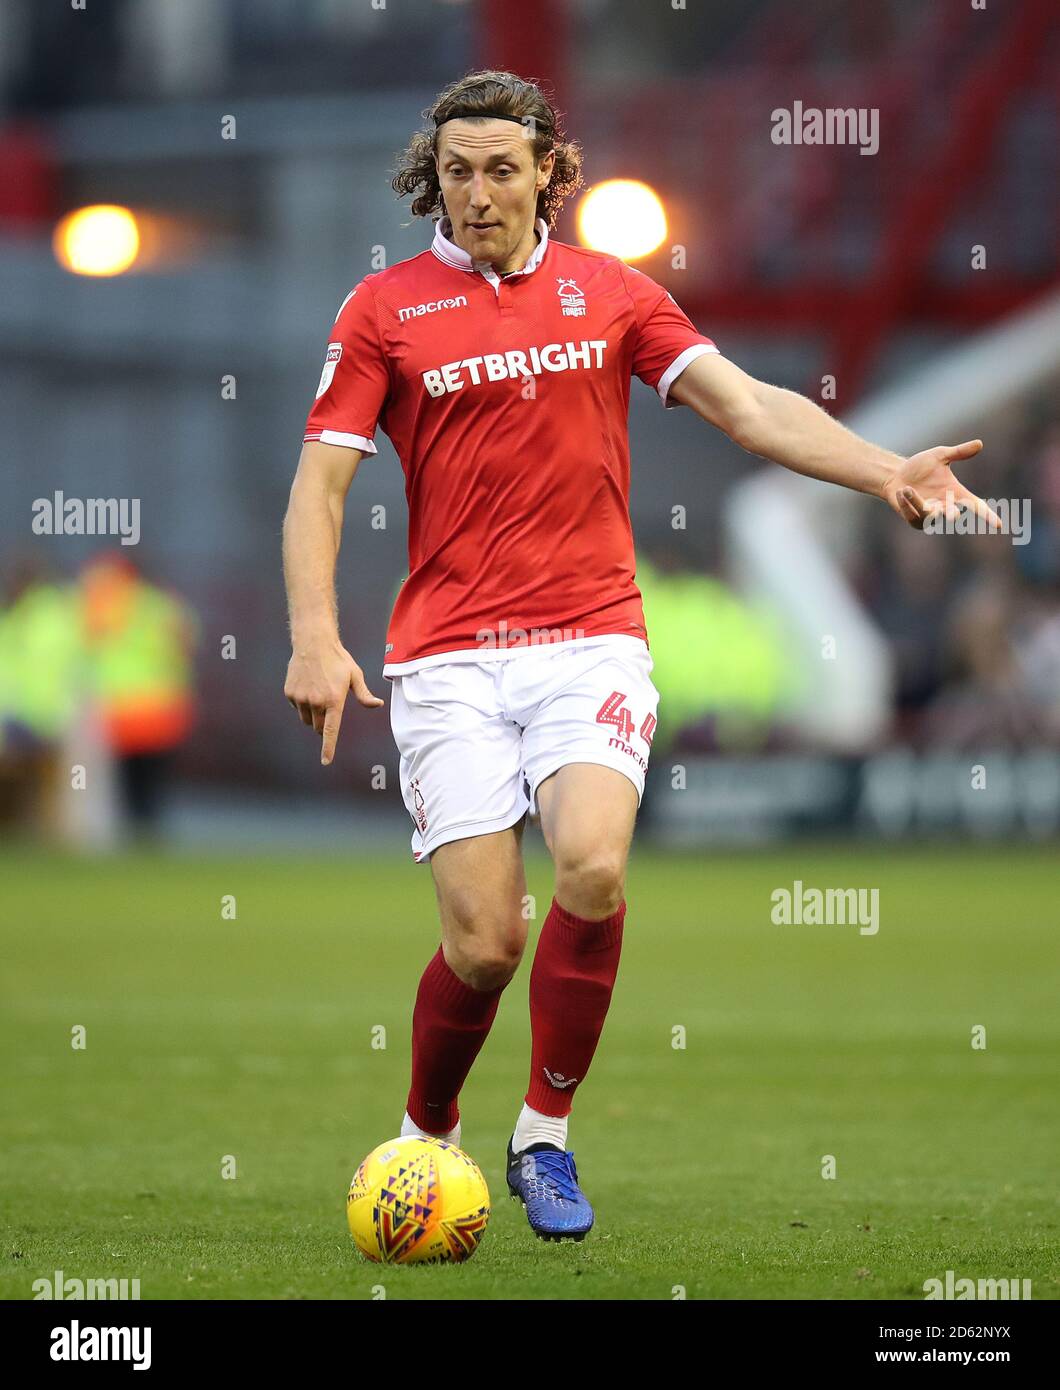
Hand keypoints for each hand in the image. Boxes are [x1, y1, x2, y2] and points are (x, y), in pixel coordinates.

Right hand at [284, 640, 383, 765]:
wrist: (313, 643)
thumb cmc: (338, 659)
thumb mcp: (355, 676)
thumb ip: (364, 694)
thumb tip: (378, 705)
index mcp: (333, 701)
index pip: (330, 730)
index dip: (328, 748)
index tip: (326, 761)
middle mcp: (316, 702)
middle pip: (318, 728)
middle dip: (324, 725)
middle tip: (329, 708)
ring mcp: (300, 698)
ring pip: (307, 719)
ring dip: (313, 715)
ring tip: (319, 693)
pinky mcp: (290, 693)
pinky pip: (297, 708)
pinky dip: (303, 704)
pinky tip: (309, 687)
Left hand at [880, 440, 1001, 531]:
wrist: (898, 474)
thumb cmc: (921, 466)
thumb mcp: (940, 456)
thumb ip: (959, 452)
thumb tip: (979, 443)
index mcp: (956, 493)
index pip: (976, 505)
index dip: (987, 515)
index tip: (998, 525)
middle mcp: (946, 507)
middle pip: (953, 516)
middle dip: (953, 515)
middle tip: (954, 514)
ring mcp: (930, 515)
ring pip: (929, 516)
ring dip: (917, 502)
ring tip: (907, 489)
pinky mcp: (915, 520)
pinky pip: (914, 517)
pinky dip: (907, 504)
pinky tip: (901, 492)